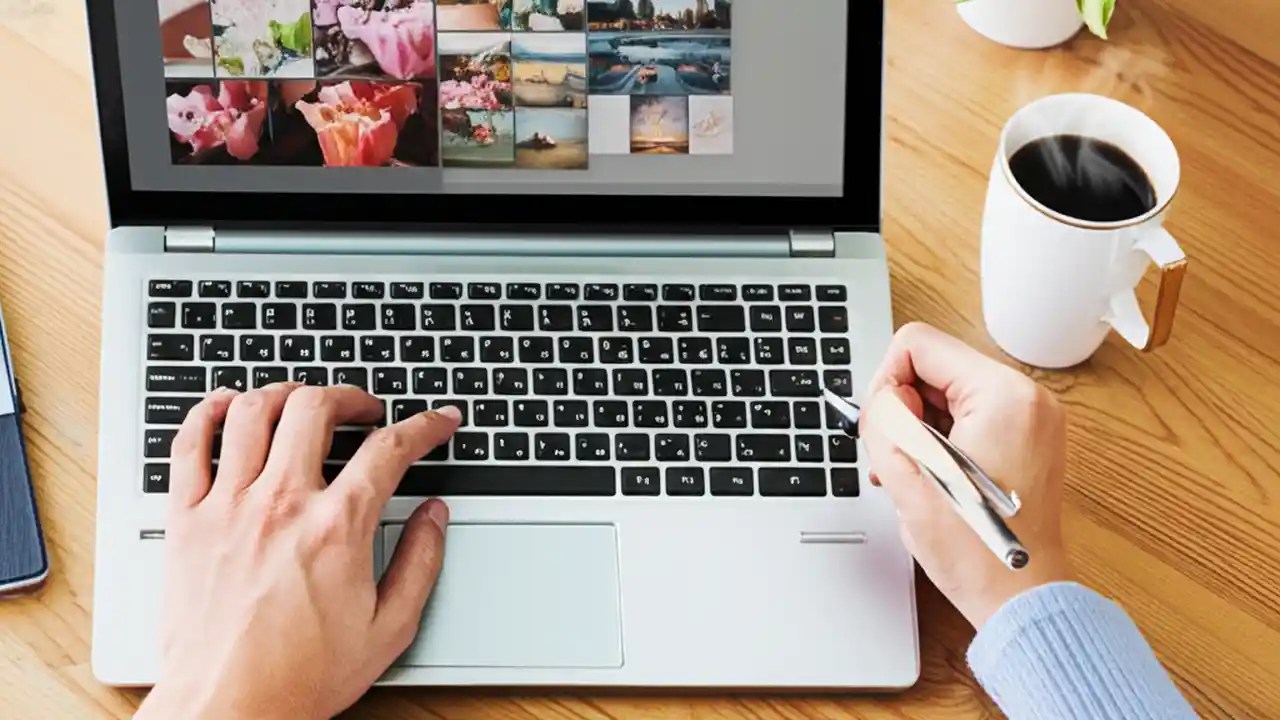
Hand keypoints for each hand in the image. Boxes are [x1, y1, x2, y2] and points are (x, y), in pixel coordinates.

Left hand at [135, 384, 461, 719]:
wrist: (228, 708)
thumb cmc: (301, 676)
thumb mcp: (389, 628)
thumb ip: (421, 562)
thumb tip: (435, 515)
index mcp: (337, 528)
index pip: (390, 449)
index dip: (424, 425)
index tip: (437, 420)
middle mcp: (281, 505)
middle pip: (316, 408)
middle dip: (351, 396)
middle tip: (366, 410)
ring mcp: (228, 507)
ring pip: (252, 411)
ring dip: (287, 393)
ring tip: (305, 404)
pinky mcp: (186, 520)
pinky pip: (188, 444)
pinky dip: (208, 412)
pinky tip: (229, 408)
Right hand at [861, 323, 1071, 629]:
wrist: (1019, 596)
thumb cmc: (976, 549)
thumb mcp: (907, 475)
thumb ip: (884, 418)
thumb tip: (883, 396)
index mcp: (1003, 395)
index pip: (917, 344)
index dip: (885, 382)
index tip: (884, 426)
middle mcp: (1026, 396)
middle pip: (934, 365)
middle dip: (904, 406)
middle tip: (897, 456)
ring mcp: (1031, 416)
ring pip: (947, 390)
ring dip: (919, 424)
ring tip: (914, 471)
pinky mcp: (1026, 436)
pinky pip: (968, 413)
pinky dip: (940, 436)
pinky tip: (931, 472)